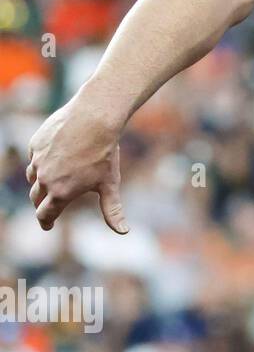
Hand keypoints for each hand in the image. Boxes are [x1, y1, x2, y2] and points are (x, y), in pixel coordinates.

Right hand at [27, 96, 128, 233]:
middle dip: (42, 205)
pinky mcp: (36, 144)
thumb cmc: (105, 154)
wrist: (93, 120)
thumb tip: (123, 232)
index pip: (45, 214)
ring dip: (39, 183)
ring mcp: (38, 161)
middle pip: (36, 198)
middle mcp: (45, 179)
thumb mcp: (110, 184)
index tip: (47, 225)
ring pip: (33, 177)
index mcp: (61, 193)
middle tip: (47, 207)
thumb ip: (113, 210)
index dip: (45, 222)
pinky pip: (35, 157)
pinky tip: (52, 158)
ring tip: (49, 183)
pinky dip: (41, 161)